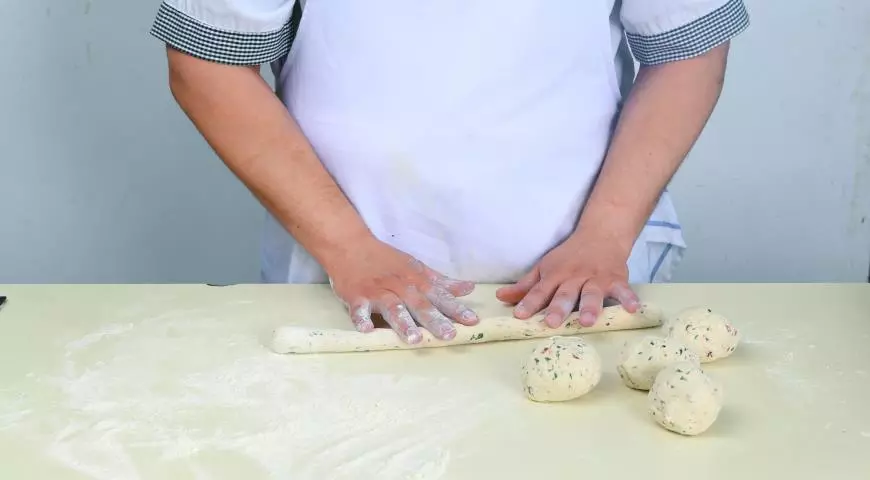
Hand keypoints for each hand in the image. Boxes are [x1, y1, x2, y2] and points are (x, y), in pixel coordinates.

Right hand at [326, 237, 478, 342]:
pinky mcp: (356, 296)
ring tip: (415, 339)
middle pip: (419, 304)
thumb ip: (441, 282)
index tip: (472, 321)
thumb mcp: (416, 268)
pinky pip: (359, 310)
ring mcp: (377, 291)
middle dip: (435, 320)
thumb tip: (468, 289)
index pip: (440, 296)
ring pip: (392, 308)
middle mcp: (399, 286)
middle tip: (449, 335)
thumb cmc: (386, 260)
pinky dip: (362, 319)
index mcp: (416, 280)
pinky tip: (367, 330)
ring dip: (403, 323)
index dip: (456, 308)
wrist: (351, 245)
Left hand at [495, 233, 639, 327]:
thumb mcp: (544, 268)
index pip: (539, 290)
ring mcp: (596, 278)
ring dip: (589, 307)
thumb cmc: (569, 256)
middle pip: (565, 294)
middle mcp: (574, 277)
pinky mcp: (616, 279)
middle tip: (552, 323)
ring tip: (586, 322)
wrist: (601, 234)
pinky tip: (632, 310)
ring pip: (591, 294)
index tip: (519, 315)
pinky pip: (623, 290)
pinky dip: (628, 299)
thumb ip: (525, 286)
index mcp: (554, 275)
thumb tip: (499, 298)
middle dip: (558, 308)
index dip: (529, 302)